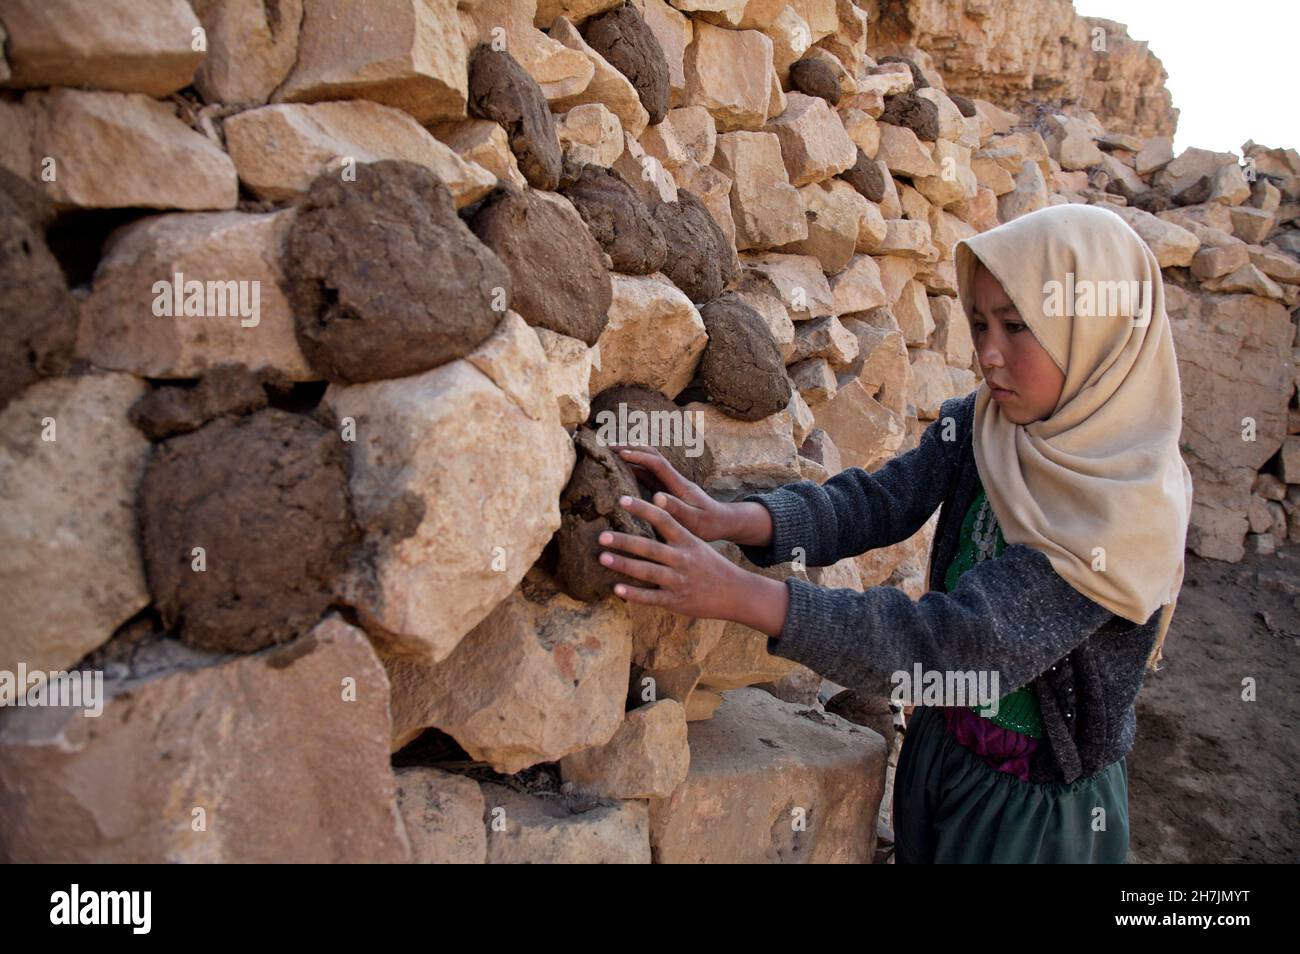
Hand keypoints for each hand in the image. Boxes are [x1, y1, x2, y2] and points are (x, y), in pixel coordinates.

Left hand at [597, 492, 745, 620]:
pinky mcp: (675, 600)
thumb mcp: (696, 543)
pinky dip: (634, 594)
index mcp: (687, 541)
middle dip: (625, 541)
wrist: (735, 592)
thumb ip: (674, 531)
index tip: (622, 499)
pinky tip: (616, 589)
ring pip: (647, 572)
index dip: (643, 508)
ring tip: (603, 558)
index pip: (663, 520)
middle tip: (602, 535)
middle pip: (649, 547)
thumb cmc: (710, 565)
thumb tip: (652, 507)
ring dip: (624, 565)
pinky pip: (651, 597)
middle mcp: (681, 559)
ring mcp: (678, 581)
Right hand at [609, 443, 732, 541]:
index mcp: (679, 484)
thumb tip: (657, 496)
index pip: (657, 464)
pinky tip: (621, 471)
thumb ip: (677, 508)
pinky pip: (648, 475)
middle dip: (631, 448)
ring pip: (648, 463)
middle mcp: (674, 479)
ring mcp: (670, 483)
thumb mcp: (694, 520)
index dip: (639, 457)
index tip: (620, 453)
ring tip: (609, 453)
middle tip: (608, 445)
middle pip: (652, 456)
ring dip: (631, 456)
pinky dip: (633, 469)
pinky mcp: (667, 490)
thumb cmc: (708, 524)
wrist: (722, 522)